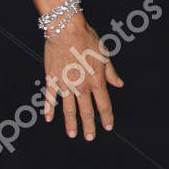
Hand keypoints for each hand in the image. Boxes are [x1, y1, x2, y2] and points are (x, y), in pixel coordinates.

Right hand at [43, 16, 123, 139]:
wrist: (66, 30)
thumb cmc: (87, 39)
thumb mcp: (104, 55)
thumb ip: (111, 73)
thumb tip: (119, 84)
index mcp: (96, 80)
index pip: (104, 104)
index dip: (107, 117)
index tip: (108, 127)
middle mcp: (81, 86)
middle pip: (87, 111)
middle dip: (89, 126)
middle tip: (89, 138)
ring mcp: (65, 84)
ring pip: (68, 109)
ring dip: (71, 124)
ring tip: (72, 134)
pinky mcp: (51, 79)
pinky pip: (50, 98)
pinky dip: (49, 109)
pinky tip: (49, 119)